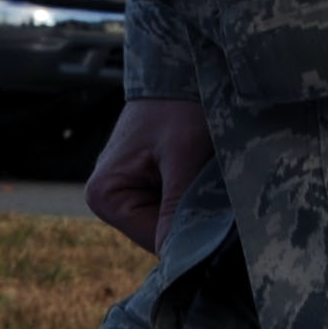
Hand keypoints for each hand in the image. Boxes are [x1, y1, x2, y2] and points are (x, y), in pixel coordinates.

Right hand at [85, 96, 212, 253]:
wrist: (180, 67)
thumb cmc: (179, 104)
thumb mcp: (184, 155)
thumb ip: (179, 207)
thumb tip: (178, 262)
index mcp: (105, 195)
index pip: (156, 242)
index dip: (190, 236)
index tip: (223, 221)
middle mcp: (109, 198)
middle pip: (163, 234)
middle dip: (194, 219)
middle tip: (222, 193)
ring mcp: (128, 191)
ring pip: (172, 222)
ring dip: (197, 207)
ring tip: (214, 178)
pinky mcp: (146, 184)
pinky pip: (175, 206)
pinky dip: (195, 196)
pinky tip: (207, 176)